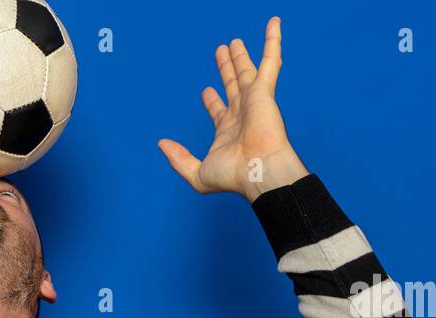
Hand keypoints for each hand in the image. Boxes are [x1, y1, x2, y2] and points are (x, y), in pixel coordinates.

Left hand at [158, 17, 307, 201]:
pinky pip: (270, 60)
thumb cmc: (233, 176)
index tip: (206, 91)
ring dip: (241, 56)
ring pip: (247, 71)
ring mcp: (254, 101)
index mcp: (227, 132)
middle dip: (226, 70)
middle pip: (232, 85)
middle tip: (221, 52)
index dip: (211, 100)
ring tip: (233, 41)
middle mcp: (242, 114)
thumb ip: (178, 159)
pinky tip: (273, 23)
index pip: (219, 110)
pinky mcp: (264, 91)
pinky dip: (272, 41)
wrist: (258, 170)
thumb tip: (162, 144)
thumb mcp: (197, 173)